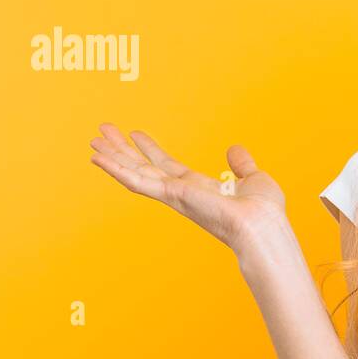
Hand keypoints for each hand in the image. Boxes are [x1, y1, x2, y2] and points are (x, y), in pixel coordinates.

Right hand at [88, 122, 286, 252]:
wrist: (263, 226)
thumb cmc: (263, 212)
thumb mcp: (253, 179)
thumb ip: (241, 165)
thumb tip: (234, 150)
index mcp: (199, 189)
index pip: (168, 166)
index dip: (151, 149)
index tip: (136, 133)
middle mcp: (182, 194)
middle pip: (144, 167)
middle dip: (123, 151)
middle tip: (102, 132)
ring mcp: (173, 196)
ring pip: (135, 173)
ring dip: (113, 157)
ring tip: (93, 140)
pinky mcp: (171, 195)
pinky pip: (136, 181)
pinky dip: (115, 169)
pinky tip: (97, 158)